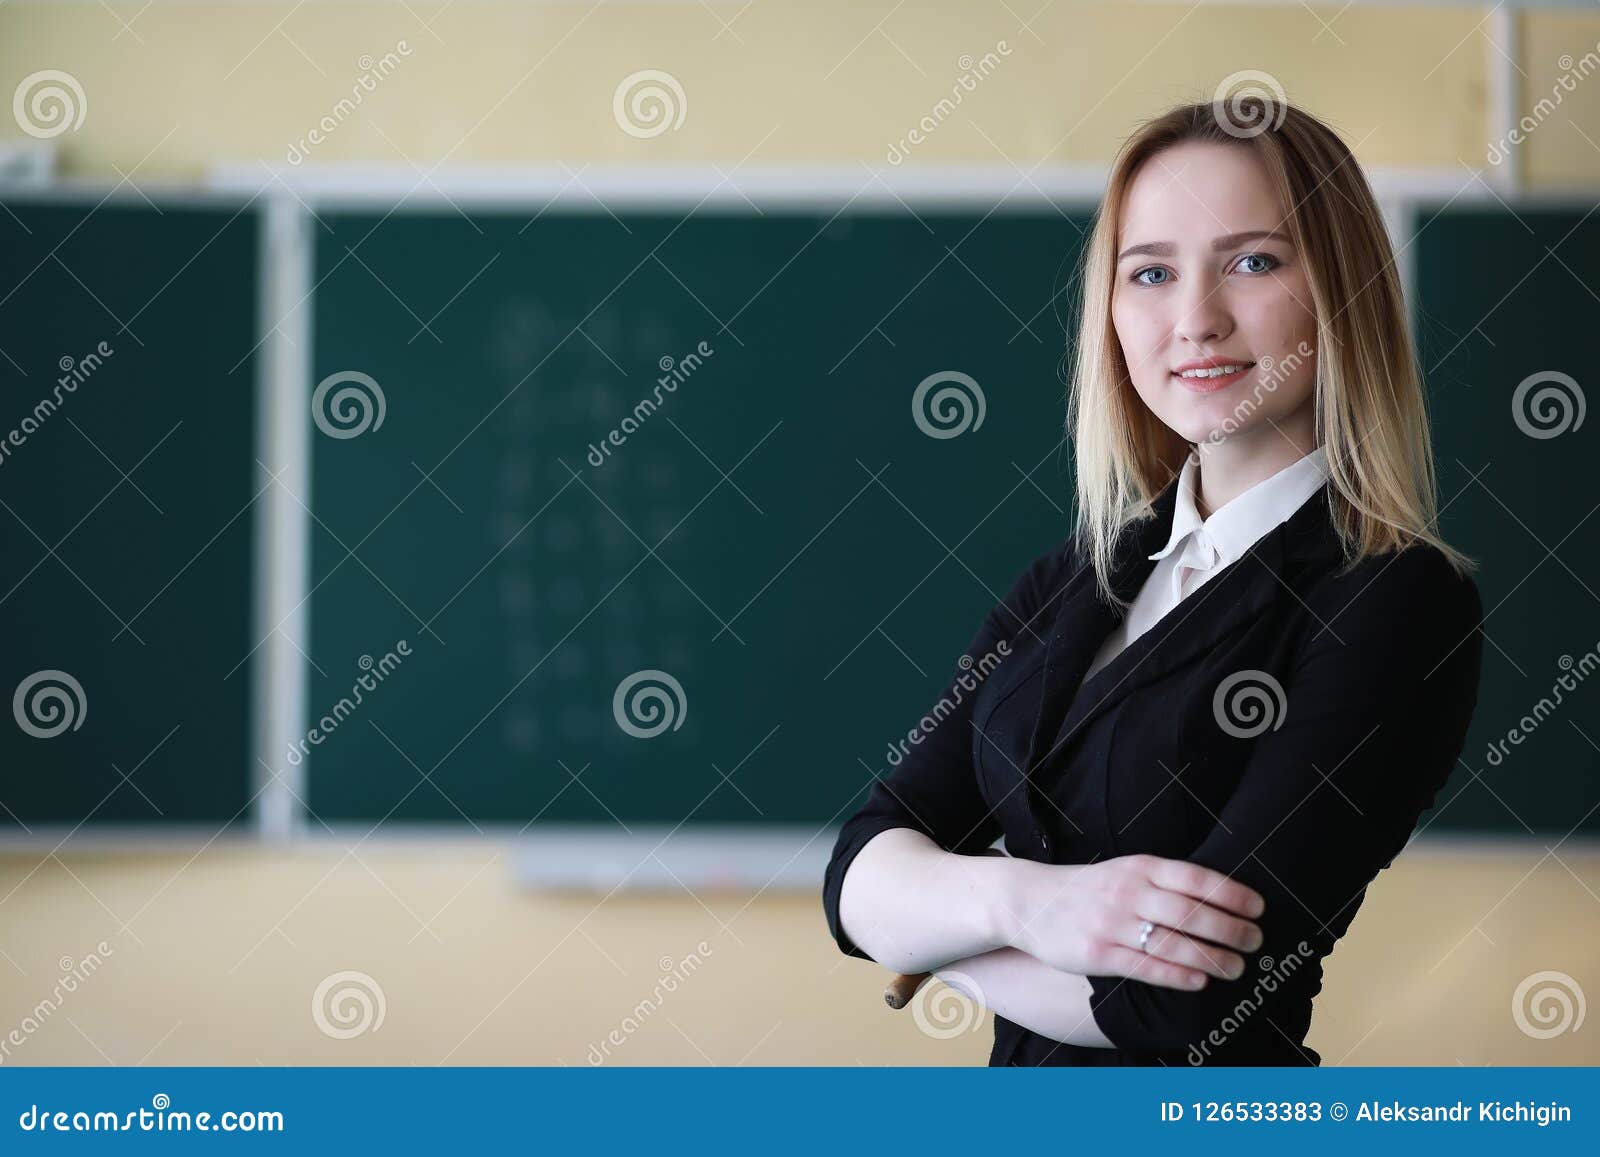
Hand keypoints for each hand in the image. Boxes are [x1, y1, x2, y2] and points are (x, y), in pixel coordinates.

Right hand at [1005, 854, 1264, 990]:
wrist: (1028, 901)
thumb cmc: (1087, 889)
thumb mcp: (1123, 870)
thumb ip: (1163, 880)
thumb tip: (1220, 897)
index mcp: (1138, 868)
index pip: (1195, 878)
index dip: (1231, 893)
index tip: (1259, 907)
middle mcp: (1128, 893)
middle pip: (1190, 913)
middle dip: (1231, 929)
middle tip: (1256, 941)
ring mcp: (1111, 924)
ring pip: (1173, 944)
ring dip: (1211, 958)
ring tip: (1236, 968)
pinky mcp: (1097, 954)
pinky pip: (1145, 968)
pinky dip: (1177, 976)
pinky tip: (1200, 982)